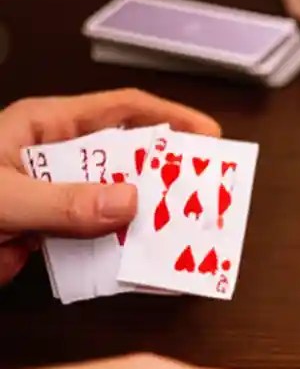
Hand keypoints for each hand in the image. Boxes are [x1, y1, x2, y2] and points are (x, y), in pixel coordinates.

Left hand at [0, 89, 219, 285]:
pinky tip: (145, 257)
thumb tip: (130, 202)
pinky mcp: (49, 230)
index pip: (120, 110)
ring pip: (116, 199)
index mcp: (45, 126)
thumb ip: (63, 201)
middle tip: (207, 190)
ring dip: (147, 215)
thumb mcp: (4, 197)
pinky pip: (98, 235)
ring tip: (185, 229)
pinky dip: (122, 246)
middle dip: (166, 172)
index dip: (169, 118)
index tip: (210, 136)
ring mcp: (54, 193)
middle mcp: (55, 156)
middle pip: (127, 156)